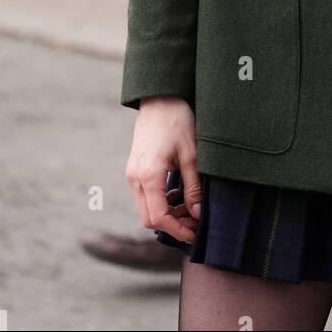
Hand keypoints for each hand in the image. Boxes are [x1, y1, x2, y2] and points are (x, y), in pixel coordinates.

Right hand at [125, 96, 202, 242]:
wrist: (159, 98)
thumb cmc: (177, 121)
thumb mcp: (191, 154)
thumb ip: (193, 187)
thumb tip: (198, 213)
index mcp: (148, 176)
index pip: (158, 217)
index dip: (177, 230)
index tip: (194, 233)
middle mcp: (135, 178)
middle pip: (149, 218)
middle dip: (172, 225)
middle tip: (195, 222)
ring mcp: (132, 174)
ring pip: (145, 208)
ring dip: (167, 214)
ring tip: (190, 207)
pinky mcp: (135, 169)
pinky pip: (144, 196)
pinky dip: (160, 202)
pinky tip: (178, 193)